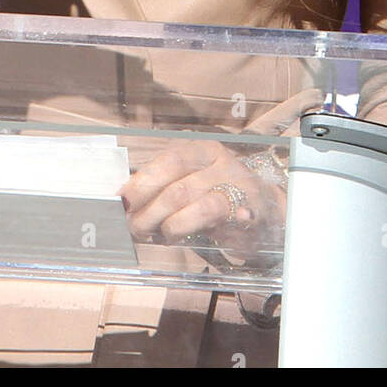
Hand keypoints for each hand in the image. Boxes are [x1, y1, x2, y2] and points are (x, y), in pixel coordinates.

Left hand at [118, 140, 285, 253]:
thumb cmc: (217, 195)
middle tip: (134, 228)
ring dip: (171, 226)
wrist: (265, 208)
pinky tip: (194, 235)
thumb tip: (125, 204)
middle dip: (151, 210)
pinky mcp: (250, 211)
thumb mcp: (192, 183)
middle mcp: (220, 163)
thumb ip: (163, 190)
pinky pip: (227, 219)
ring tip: (158, 236)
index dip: (142, 182)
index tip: (121, 201)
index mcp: (201, 150)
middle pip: (179, 186)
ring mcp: (238, 186)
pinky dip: (204, 227)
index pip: (168, 161)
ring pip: (198, 205)